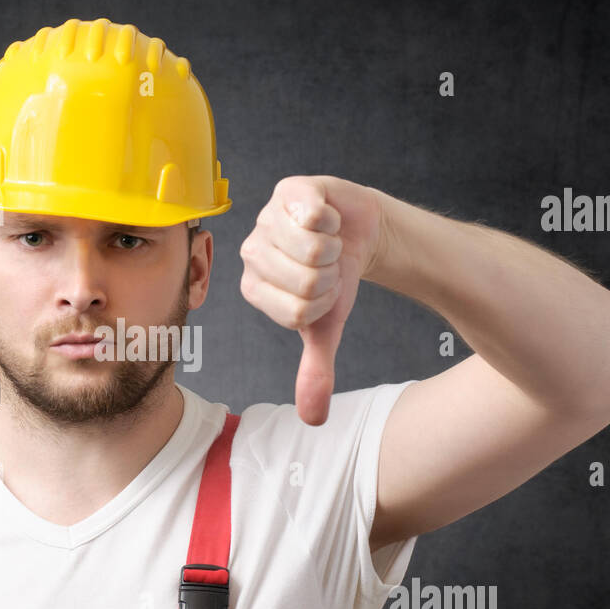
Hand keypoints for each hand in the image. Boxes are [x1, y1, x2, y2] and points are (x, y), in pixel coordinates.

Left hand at [238, 176, 386, 424]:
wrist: (357, 234)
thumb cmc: (335, 279)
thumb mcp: (327, 326)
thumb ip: (316, 370)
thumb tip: (314, 419)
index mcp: (254, 287)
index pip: (296, 311)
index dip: (324, 303)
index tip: (323, 291)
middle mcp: (252, 252)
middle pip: (305, 280)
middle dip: (331, 276)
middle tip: (328, 265)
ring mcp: (268, 218)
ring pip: (311, 248)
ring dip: (334, 248)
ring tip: (328, 242)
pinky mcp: (290, 190)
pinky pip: (315, 214)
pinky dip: (334, 220)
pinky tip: (328, 218)